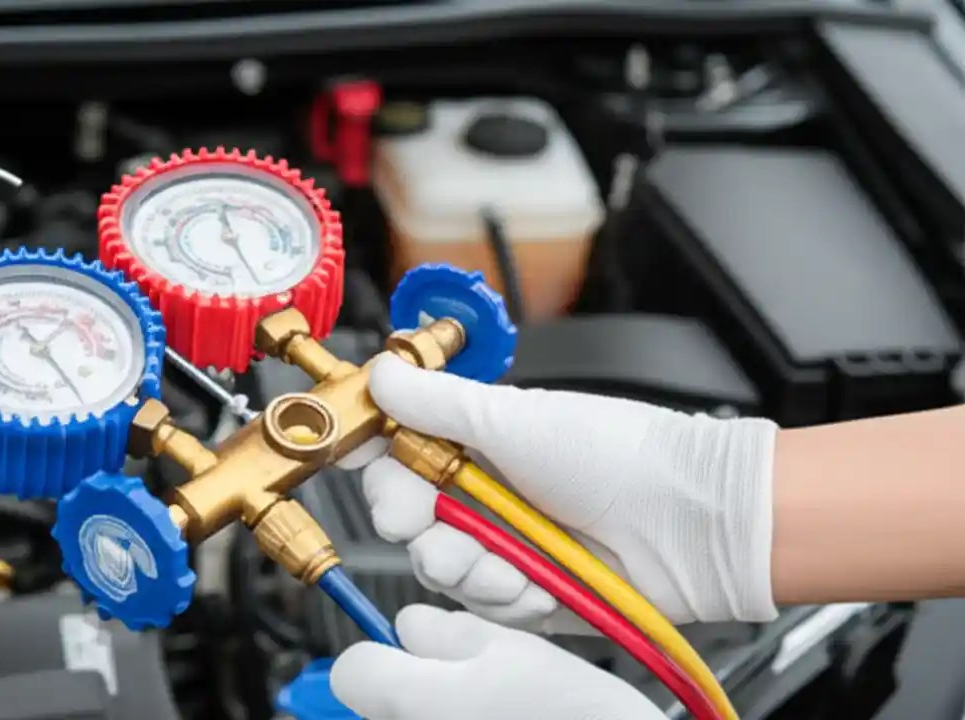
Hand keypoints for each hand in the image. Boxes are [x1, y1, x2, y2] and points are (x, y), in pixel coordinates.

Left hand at [331, 604, 667, 719]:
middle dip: (408, 689)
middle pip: (374, 707)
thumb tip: (410, 626)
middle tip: (467, 685)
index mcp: (411, 700)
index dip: (379, 653)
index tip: (409, 654)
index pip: (351, 670)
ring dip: (433, 715)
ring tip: (495, 712)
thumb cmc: (578, 717)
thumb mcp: (515, 648)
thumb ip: (447, 630)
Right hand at [361, 354, 778, 630]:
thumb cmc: (618, 457)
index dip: (380, 469)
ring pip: (440, 568)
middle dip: (415, 524)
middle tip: (431, 523)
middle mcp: (485, 493)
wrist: (689, 523)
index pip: (398, 456)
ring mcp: (504, 545)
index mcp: (477, 442)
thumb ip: (437, 401)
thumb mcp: (516, 417)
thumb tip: (381, 373)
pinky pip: (483, 608)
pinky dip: (505, 599)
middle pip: (407, 517)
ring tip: (504, 562)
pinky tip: (537, 585)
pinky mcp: (526, 594)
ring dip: (467, 568)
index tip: (380, 474)